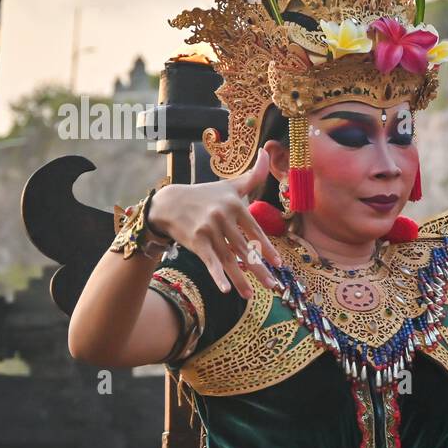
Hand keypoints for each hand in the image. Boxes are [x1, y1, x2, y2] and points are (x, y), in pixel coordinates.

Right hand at [147, 149, 283, 298]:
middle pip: (245, 249)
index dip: (268, 249)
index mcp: (235, 205)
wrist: (169, 203)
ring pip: (229, 259)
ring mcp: (208, 230)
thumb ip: (252, 175)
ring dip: (241, 280)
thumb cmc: (204, 195)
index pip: (256, 231)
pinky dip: (217, 276)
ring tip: (251, 296)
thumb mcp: (229, 185)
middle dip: (260, 269)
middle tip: (274, 286)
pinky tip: (226, 290)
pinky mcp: (196, 242)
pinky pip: (210, 262)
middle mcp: (222, 217)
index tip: (279, 264)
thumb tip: (266, 152)